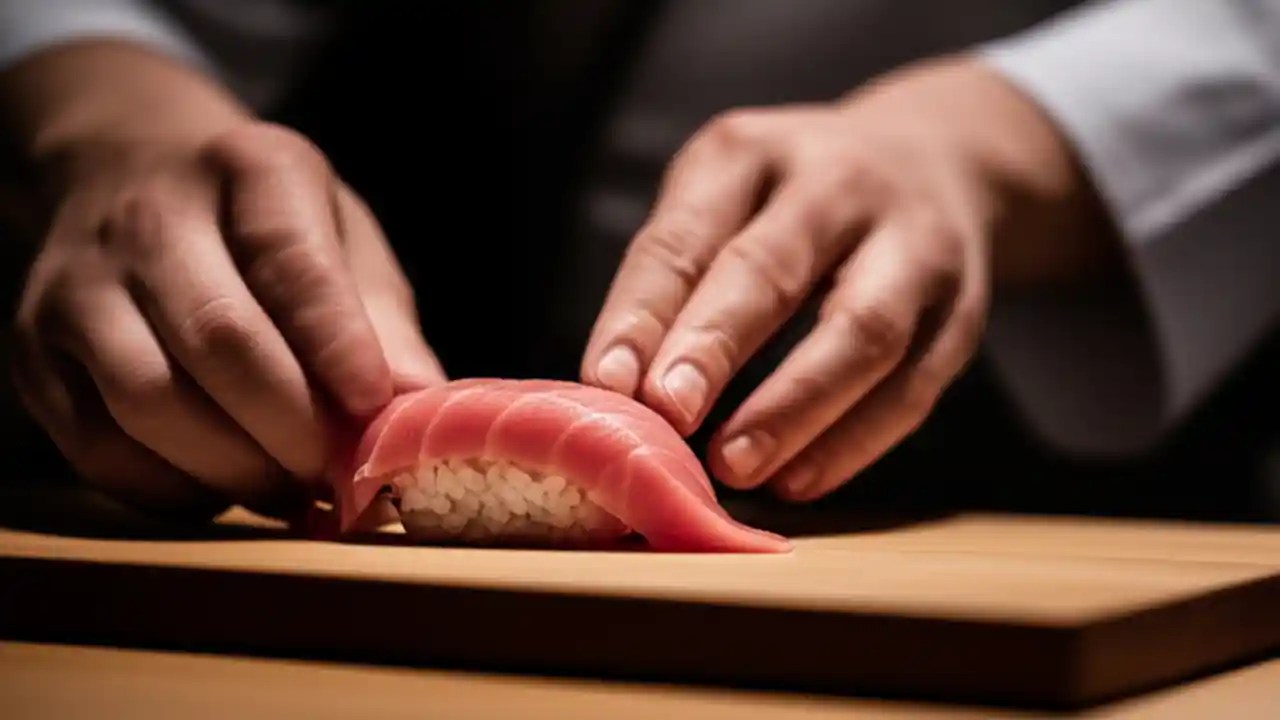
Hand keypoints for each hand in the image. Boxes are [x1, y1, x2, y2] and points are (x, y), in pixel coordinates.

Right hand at [8, 48, 442, 517]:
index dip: (337, 344)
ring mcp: (79, 289)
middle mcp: (150, 220)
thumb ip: (381, 320)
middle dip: (293, 428)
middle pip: (219, 339)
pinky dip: (173, 490)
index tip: (374, 408)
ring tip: (291, 490)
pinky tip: (223, 489)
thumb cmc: (264, 226)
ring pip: (149, 403)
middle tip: (341, 475)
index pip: (291, 259)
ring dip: (235, 471)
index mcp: (250, 169)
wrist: (126, 178)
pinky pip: (100, 451)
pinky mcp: (35, 355)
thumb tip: (420, 405)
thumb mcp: (342, 238)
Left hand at [582, 55, 1112, 500]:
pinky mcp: (962, 309)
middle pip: (774, 268)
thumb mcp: (721, 198)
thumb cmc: (790, 200)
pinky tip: (799, 479)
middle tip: (670, 412)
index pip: (685, 236)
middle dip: (716, 344)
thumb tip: (620, 392)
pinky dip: (854, 441)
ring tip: (734, 464)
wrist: (938, 159)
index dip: (642, 313)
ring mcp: (914, 244)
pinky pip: (912, 385)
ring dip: (794, 407)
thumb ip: (673, 282)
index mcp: (751, 153)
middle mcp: (839, 184)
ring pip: (863, 330)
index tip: (609, 383)